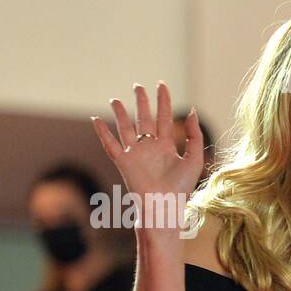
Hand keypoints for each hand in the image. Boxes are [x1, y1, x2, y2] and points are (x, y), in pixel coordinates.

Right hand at [91, 82, 204, 230]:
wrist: (165, 206)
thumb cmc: (182, 188)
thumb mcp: (194, 159)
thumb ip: (194, 135)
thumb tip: (191, 110)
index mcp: (167, 146)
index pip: (164, 118)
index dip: (163, 101)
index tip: (161, 84)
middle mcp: (150, 148)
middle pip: (144, 119)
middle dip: (141, 102)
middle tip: (138, 86)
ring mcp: (135, 154)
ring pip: (125, 128)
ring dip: (119, 114)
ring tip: (114, 99)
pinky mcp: (124, 162)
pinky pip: (110, 145)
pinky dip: (102, 133)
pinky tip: (96, 120)